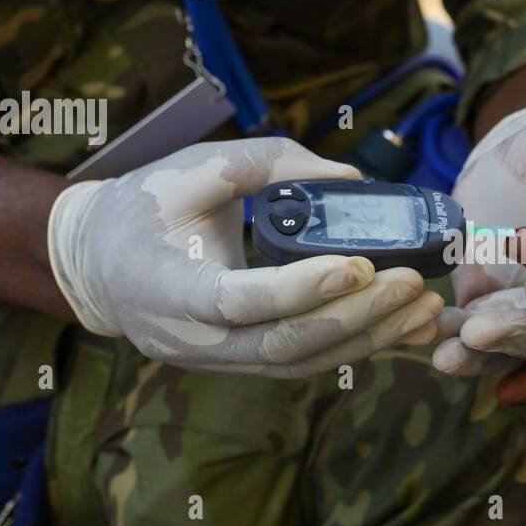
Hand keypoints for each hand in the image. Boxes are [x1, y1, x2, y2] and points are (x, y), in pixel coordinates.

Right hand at [48, 138, 442, 375]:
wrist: (98, 261)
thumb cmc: (145, 204)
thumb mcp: (193, 166)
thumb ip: (267, 162)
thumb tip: (353, 179)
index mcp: (166, 287)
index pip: (238, 301)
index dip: (301, 289)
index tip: (360, 265)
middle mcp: (191, 340)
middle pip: (284, 343)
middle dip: (357, 317)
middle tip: (414, 283)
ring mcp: (219, 361)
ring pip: (303, 362)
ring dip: (370, 339)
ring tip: (426, 309)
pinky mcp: (244, 363)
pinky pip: (306, 362)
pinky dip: (358, 346)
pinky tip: (405, 326)